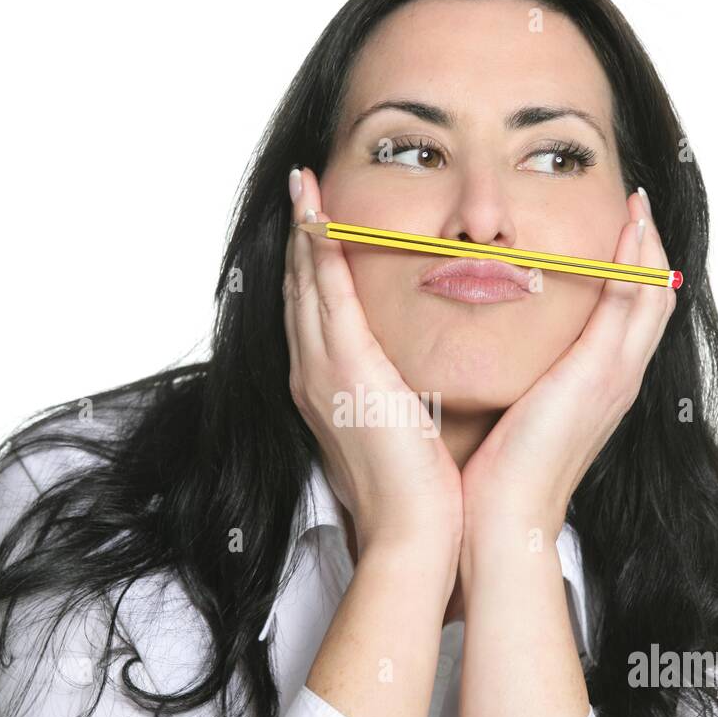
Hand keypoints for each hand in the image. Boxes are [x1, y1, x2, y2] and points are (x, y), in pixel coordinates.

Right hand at [284, 167, 463, 560]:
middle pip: (297, 289)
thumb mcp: (403, 432)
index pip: (314, 313)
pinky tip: (317, 212)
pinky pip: (325, 291)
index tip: (318, 226)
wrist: (411, 533)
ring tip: (304, 184)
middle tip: (303, 188)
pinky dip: (318, 247)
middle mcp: (311, 375)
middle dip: (298, 236)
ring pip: (304, 281)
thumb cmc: (417, 492)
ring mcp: (320, 369)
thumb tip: (420, 381)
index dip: (310, 266)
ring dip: (302, 227)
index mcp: (325, 389)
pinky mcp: (343, 368)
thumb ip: (401, 399)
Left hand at [461, 192, 677, 544]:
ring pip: (650, 294)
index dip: (630, 275)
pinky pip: (628, 300)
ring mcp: (615, 376)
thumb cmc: (495, 476)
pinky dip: (633, 259)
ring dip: (647, 245)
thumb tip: (492, 360)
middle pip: (652, 300)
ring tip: (637, 205)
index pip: (628, 319)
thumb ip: (515, 383)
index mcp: (597, 389)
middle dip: (648, 251)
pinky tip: (626, 225)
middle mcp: (617, 380)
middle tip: (637, 207)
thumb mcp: (513, 416)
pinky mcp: (600, 372)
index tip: (619, 235)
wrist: (501, 520)